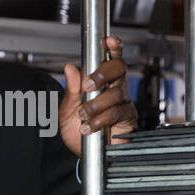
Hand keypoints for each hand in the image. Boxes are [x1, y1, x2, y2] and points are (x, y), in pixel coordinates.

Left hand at [61, 36, 136, 156]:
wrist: (81, 153)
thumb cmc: (77, 130)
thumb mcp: (67, 110)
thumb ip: (71, 90)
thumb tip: (70, 68)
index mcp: (101, 83)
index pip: (111, 60)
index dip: (113, 48)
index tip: (109, 40)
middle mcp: (115, 89)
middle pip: (120, 69)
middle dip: (103, 73)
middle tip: (89, 85)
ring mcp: (123, 103)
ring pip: (116, 93)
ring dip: (95, 104)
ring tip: (82, 115)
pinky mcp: (127, 118)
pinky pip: (117, 113)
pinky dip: (99, 120)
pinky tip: (88, 126)